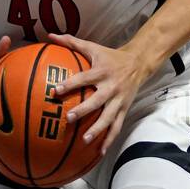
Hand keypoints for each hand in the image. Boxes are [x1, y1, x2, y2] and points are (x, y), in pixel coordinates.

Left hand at [48, 33, 145, 155]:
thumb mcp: (93, 47)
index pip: (84, 78)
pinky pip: (117, 127)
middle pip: (98, 100)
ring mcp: (119, 100)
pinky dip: (109, 140)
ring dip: (98, 129)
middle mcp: (111, 87)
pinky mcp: (124, 109)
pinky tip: (100, 152)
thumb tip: (50, 35)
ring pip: (109, 117)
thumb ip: (71, 42)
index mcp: (102, 71)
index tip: (55, 90)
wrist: (139, 63)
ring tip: (85, 140)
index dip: (70, 84)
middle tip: (70, 118)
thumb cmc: (110, 56)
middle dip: (84, 110)